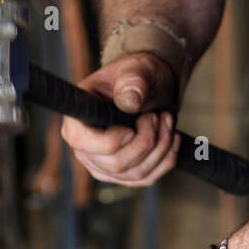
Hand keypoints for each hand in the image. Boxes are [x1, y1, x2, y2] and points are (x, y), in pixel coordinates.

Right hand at [61, 53, 180, 186]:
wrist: (150, 90)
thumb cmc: (137, 78)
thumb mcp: (136, 70)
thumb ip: (132, 80)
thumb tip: (129, 99)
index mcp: (77, 119)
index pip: (80, 141)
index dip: (110, 140)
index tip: (132, 126)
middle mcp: (85, 148)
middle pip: (116, 164)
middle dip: (146, 140)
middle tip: (157, 116)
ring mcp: (104, 166)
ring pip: (136, 173)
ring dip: (161, 146)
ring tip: (166, 120)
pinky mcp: (124, 176)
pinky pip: (148, 178)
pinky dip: (166, 158)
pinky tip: (171, 136)